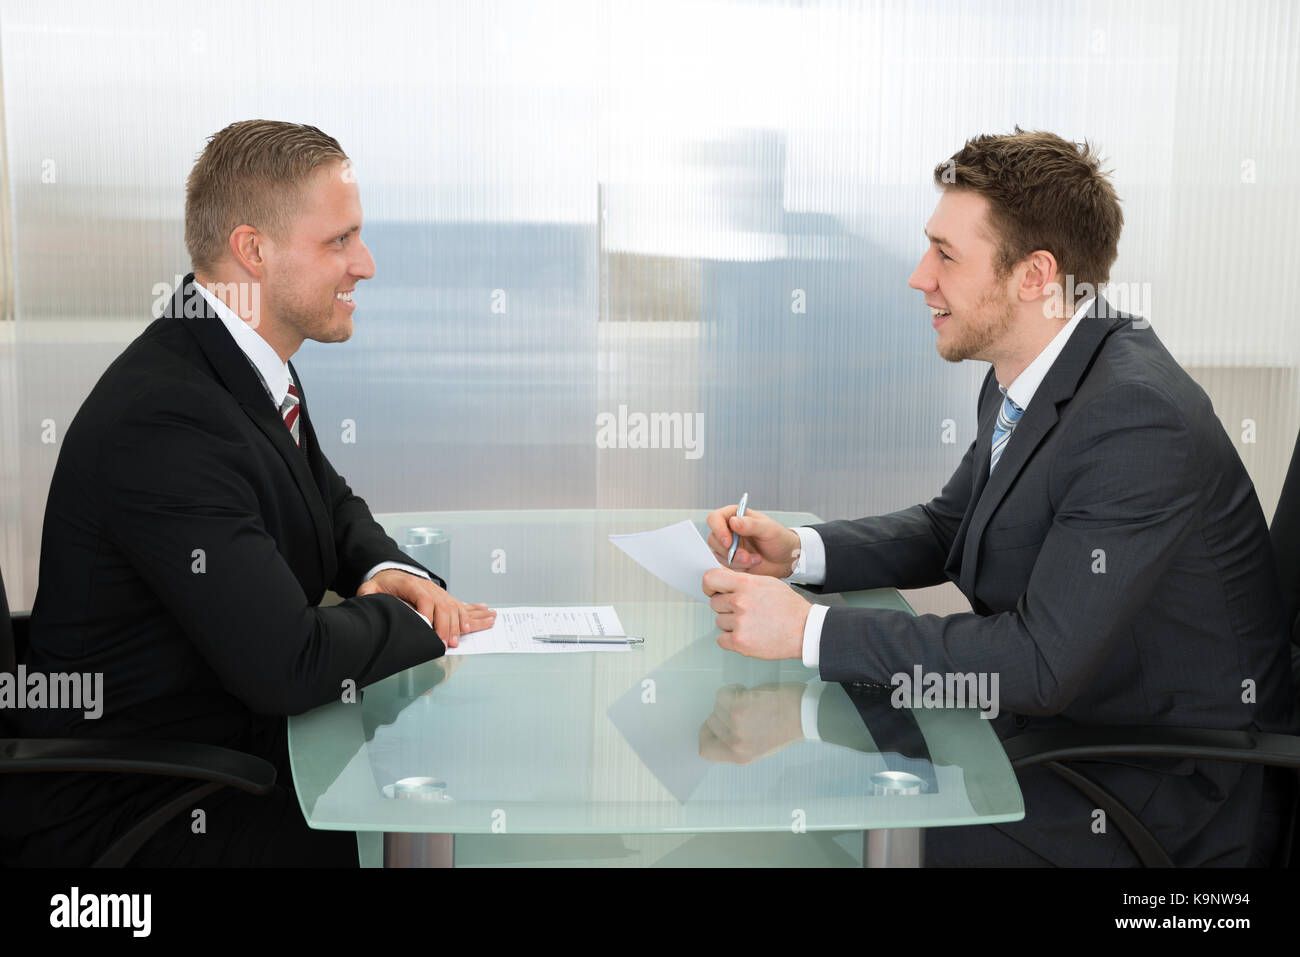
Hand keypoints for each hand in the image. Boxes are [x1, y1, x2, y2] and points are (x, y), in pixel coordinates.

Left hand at [356, 569, 495, 647]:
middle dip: (447, 625)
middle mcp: (429, 587)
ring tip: (464, 635)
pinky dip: (470, 614)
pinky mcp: (444, 598)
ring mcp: (439, 592)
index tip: (428, 631)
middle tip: (448, 643)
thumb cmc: (383, 584)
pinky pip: (460, 606)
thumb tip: (366, 598)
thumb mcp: (371, 587)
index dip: (428, 615)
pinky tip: (480, 619)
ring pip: (454, 606)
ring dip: (461, 622)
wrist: (392, 573)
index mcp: (411, 584)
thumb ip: (368, 592)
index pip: (425, 599)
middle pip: (443, 605)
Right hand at [698, 682, 806, 763]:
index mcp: (740, 756)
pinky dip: (733, 689)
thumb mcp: (759, 746)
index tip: (713, 726)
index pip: (705, 750)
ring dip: (730, 699)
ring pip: (716, 705)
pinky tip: (748, 693)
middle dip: (723, 712)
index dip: (706, 736)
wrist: (804, 713)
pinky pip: (722, 693)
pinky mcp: (738, 706)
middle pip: (711, 722)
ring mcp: (735, 725)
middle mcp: (735, 743)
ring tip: (750, 701)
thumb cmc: (786, 726)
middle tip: (742, 708)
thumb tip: (720, 729)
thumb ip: (738, 742)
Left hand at [702, 567, 809, 659]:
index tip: (712, 591)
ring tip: (751, 623)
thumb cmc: (789, 607)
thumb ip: (743, 581)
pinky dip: (731, 640)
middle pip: (714, 603)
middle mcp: (740, 602)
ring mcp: (739, 622)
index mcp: (746, 584)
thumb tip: (723, 581)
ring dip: (731, 624)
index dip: (709, 586)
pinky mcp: (740, 642)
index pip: (710, 579)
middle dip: (726, 607)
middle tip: (744, 611)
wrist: (805, 629)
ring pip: (719, 622)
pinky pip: (721, 640)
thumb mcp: (767, 583)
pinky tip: (747, 635)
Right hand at [705, 505, 800, 576]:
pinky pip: (725, 567)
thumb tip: (734, 521)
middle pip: (713, 539)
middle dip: (730, 551)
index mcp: (735, 516)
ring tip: (754, 559)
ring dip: (736, 560)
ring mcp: (729, 547)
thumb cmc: (780, 539)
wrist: (787, 559)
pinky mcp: (731, 562)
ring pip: (718, 555)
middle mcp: (729, 531)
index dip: (718, 530)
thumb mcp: (769, 529)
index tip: (728, 542)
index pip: (714, 519)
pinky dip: (739, 568)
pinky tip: (753, 563)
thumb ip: (751, 524)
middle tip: (745, 555)